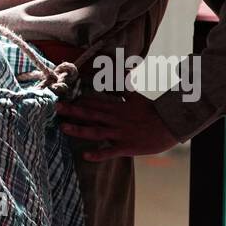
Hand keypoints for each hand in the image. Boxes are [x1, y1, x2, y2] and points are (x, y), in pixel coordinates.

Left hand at [56, 91, 178, 160]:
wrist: (170, 125)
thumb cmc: (152, 111)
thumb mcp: (136, 96)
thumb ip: (123, 85)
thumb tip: (118, 69)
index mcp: (117, 107)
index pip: (94, 102)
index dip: (78, 100)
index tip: (63, 98)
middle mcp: (115, 119)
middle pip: (90, 114)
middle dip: (73, 111)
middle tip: (56, 108)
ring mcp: (119, 133)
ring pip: (95, 131)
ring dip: (79, 129)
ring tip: (64, 128)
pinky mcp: (126, 147)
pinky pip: (109, 151)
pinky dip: (97, 154)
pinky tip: (84, 155)